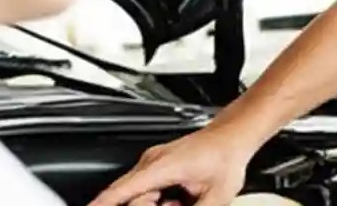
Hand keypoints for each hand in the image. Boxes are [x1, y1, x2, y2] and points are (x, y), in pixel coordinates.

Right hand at [87, 126, 253, 205]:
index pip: (124, 189)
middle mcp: (152, 163)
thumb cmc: (225, 157)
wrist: (232, 137)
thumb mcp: (216, 197)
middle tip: (176, 205)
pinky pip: (147, 189)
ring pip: (139, 195)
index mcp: (161, 167)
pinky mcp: (158, 167)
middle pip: (132, 196)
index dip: (104, 202)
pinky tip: (180, 199)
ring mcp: (153, 163)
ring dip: (157, 205)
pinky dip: (159, 200)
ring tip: (182, 202)